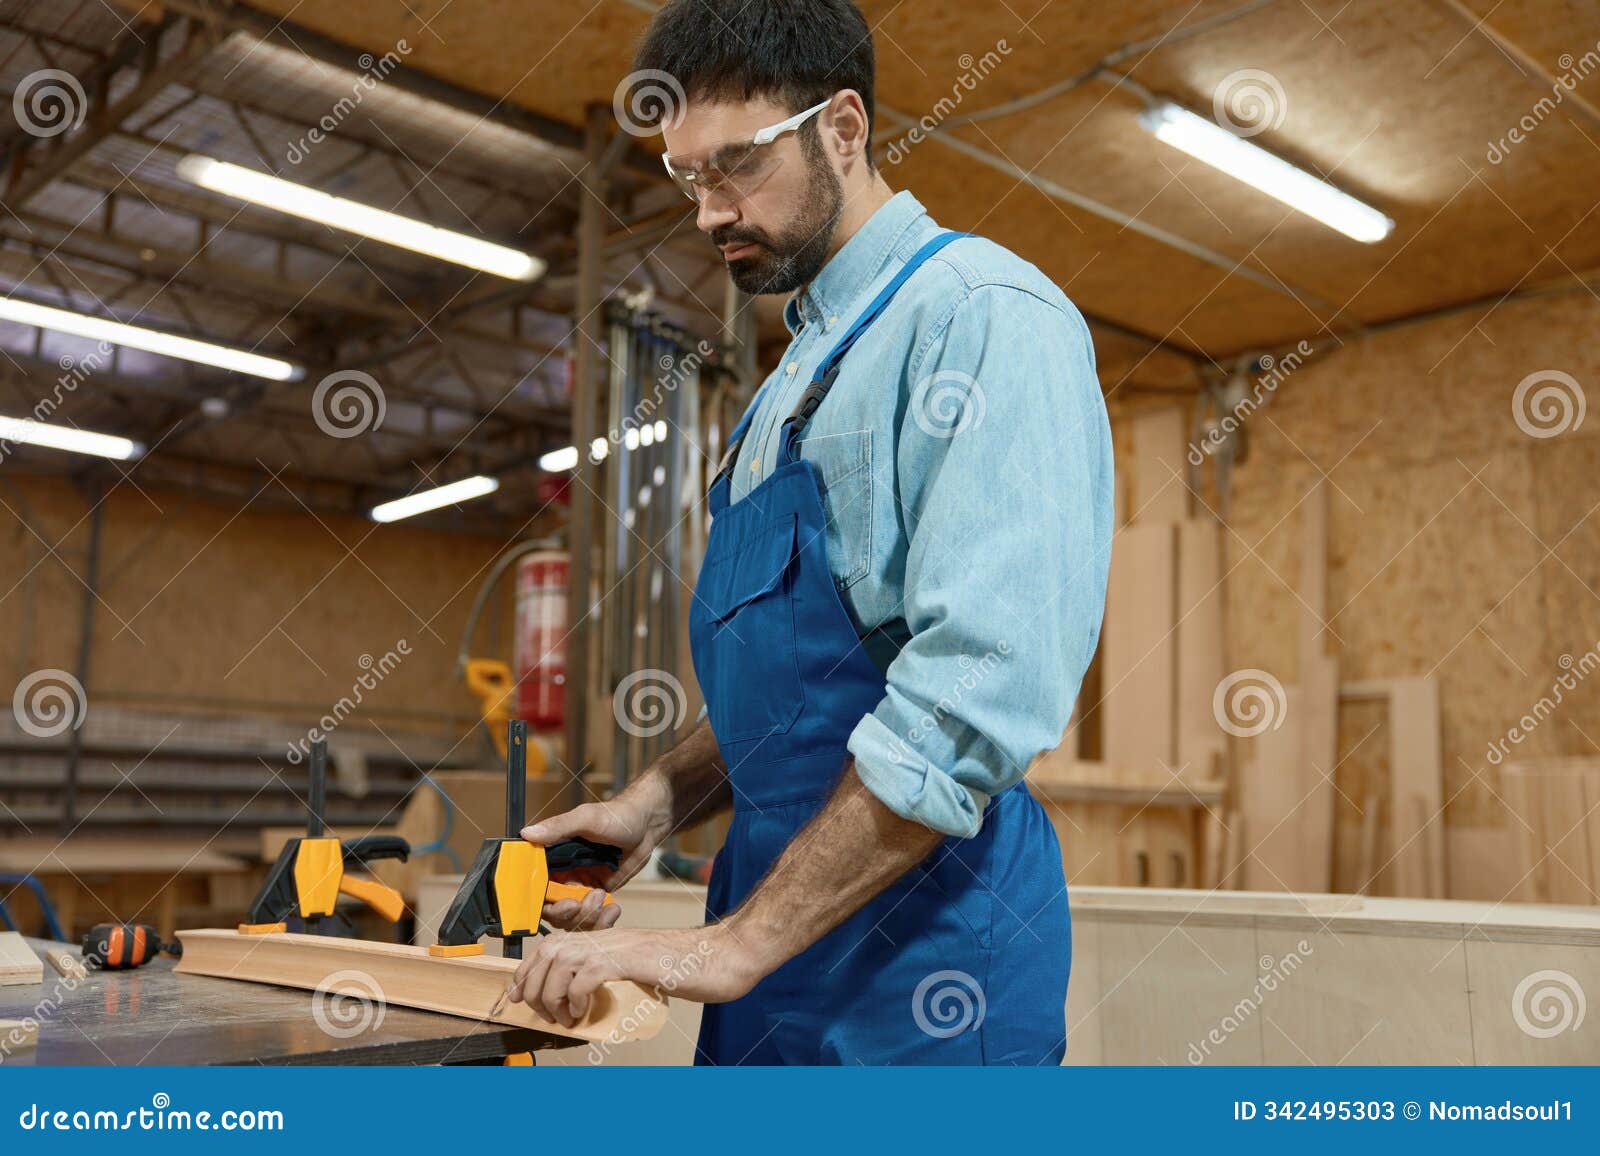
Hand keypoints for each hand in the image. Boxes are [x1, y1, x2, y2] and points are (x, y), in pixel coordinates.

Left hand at [504, 924, 763, 1028]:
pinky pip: (587, 974)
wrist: (721, 957)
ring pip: (562, 960)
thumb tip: (591, 1001)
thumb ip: (618, 976)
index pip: (553, 942)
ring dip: (551, 992)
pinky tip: (582, 1013)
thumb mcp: (641, 970)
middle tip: (536, 1010)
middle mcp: (608, 938)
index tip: (518, 993)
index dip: (528, 968)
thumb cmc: (688, 967)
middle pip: (549, 949)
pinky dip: (575, 996)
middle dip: (531, 982)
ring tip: (561, 1016)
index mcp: (608, 939)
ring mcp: (619, 946)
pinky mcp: (631, 959)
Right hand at [520, 773, 671, 928]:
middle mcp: (563, 875)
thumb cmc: (616, 816)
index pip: (536, 887)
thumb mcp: (586, 819)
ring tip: (602, 899)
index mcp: (552, 858)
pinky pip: (593, 919)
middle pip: (552, 910)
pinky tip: (613, 909)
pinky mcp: (598, 895)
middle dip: (566, 914)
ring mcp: (580, 887)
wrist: (646, 825)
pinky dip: (602, 921)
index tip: (560, 902)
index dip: (542, 902)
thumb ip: (558, 828)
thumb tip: (527, 833)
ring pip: (573, 919)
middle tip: (579, 904)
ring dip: (587, 917)